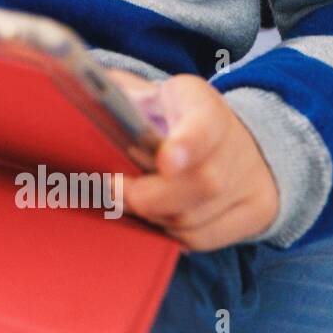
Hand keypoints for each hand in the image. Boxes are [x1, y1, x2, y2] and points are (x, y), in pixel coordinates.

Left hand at [108, 71, 279, 250]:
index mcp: (203, 105)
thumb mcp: (148, 94)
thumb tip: (75, 93)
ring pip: (194, 217)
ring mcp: (250, 180)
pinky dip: (170, 233)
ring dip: (153, 215)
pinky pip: (202, 239)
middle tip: (111, 190)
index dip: (186, 144)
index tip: (165, 160)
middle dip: (148, 195)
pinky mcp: (256, 211)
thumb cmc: (174, 117)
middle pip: (200, 182)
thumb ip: (115, 94)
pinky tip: (156, 215)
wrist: (238, 141)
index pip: (203, 125)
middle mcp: (235, 142)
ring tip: (130, 199)